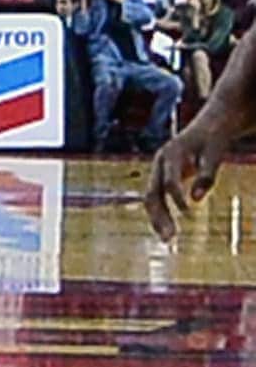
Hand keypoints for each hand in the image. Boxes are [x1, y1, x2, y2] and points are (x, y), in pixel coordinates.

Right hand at [145, 110, 234, 241]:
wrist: (210, 125)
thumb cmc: (214, 138)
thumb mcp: (215, 152)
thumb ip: (207, 175)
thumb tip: (197, 199)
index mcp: (171, 153)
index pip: (169, 180)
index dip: (177, 198)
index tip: (189, 213)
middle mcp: (160, 162)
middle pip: (152, 193)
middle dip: (159, 216)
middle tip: (169, 238)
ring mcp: (159, 170)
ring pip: (152, 198)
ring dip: (158, 219)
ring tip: (167, 241)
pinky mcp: (163, 177)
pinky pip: (158, 199)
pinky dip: (162, 215)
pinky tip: (169, 230)